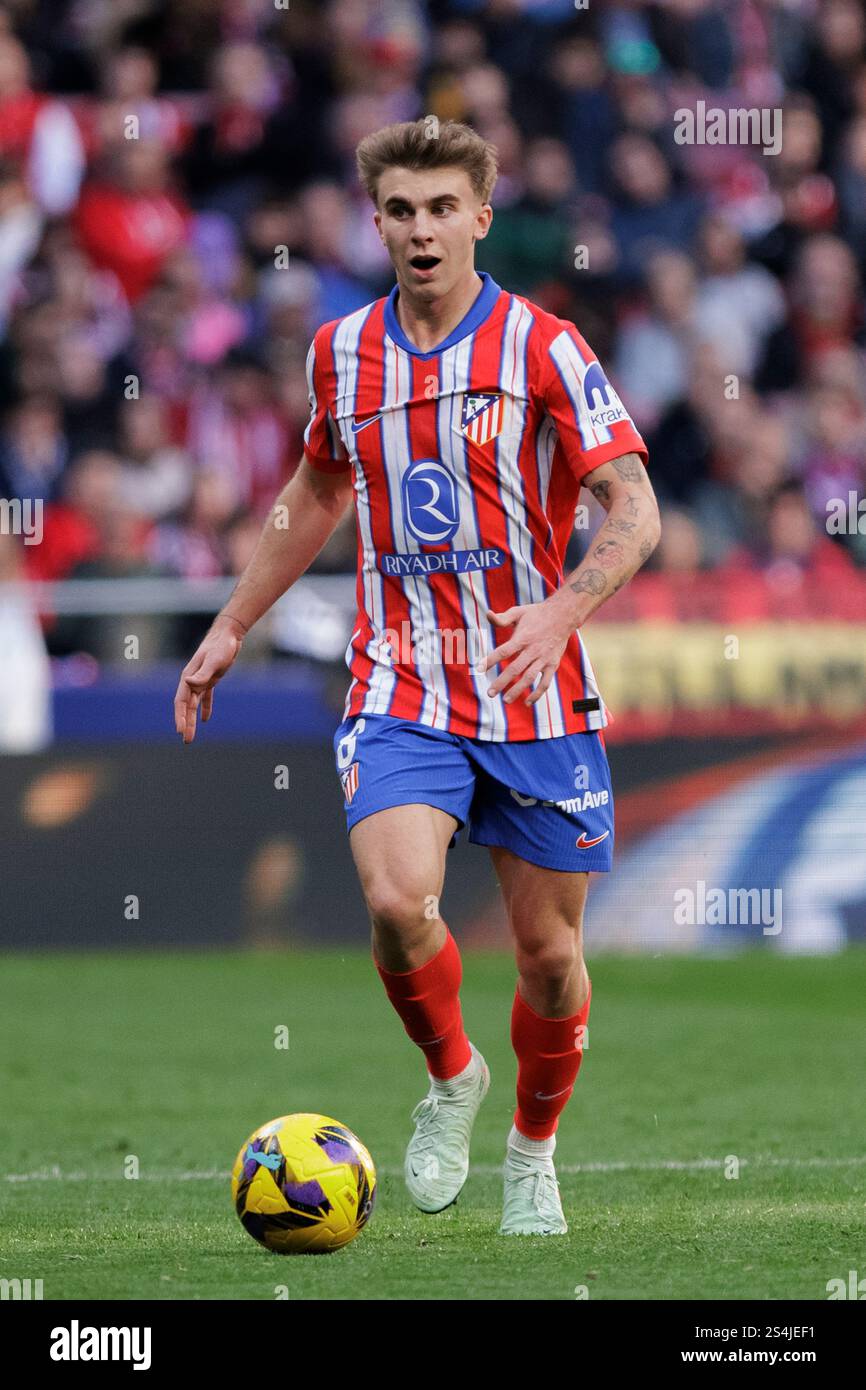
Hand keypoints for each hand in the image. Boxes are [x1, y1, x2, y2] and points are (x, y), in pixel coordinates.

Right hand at [174, 615, 245, 742]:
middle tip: (186, 740)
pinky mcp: (211, 679)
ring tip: (191, 736)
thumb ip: (201, 674)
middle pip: (186, 707)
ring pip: (194, 705)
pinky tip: (206, 720)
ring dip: (192, 720)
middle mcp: (192, 680)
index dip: (180, 717)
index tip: (181, 731)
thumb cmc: (220, 646)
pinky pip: (206, 697)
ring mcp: (201, 680)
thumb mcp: (213, 661)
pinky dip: (205, 708)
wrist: (228, 635)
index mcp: (188, 677)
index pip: (181, 701)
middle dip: (185, 723)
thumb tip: (188, 683)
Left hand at [480, 598, 573, 705]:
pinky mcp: (553, 664)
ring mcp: (544, 658)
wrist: (563, 616)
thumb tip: (487, 614)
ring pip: (529, 678)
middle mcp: (533, 650)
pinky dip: (537, 694)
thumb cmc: (537, 614)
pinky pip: (545, 682)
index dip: (491, 661)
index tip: (479, 670)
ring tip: (505, 700)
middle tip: (490, 693)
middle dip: (501, 682)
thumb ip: (502, 618)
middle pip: (515, 668)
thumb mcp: (519, 612)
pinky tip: (527, 702)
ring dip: (517, 690)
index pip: (504, 651)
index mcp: (523, 637)